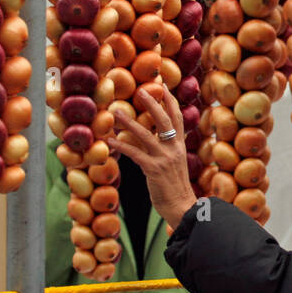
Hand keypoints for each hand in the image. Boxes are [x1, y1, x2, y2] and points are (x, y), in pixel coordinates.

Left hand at [109, 85, 198, 229]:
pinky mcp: (153, 169)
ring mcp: (164, 158)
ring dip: (129, 121)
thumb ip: (167, 148)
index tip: (162, 85)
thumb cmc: (175, 186)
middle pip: (164, 120)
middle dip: (153, 103)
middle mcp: (174, 148)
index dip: (170, 100)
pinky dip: (121, 145)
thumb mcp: (174, 163)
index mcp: (179, 145)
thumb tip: (154, 137)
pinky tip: (110, 140)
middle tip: (141, 89)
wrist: (182, 206)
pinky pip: (135, 153)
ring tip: (115, 111)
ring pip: (146, 134)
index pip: (177, 117)